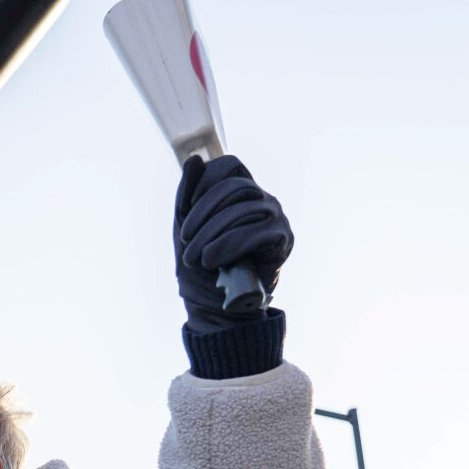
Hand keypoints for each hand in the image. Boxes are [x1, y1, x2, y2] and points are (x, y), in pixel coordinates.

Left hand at [174, 155, 292, 332]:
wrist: (218, 309)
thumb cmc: (202, 269)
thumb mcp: (185, 229)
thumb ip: (186, 195)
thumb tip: (193, 159)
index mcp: (239, 193)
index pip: (229, 166)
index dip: (206, 181)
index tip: (186, 210)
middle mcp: (261, 199)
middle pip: (235, 186)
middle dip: (203, 214)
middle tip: (186, 242)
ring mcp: (275, 217)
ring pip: (244, 208)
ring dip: (212, 234)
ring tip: (197, 258)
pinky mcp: (284, 239)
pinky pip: (258, 231)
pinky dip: (230, 244)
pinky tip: (214, 260)